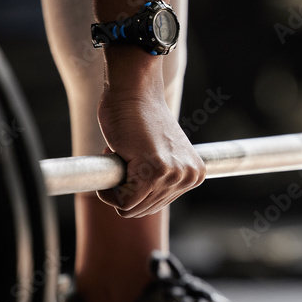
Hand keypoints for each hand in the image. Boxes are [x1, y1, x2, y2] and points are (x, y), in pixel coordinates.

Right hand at [95, 53, 204, 216]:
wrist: (134, 91)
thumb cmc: (139, 118)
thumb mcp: (162, 155)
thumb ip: (162, 178)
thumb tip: (144, 205)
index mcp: (194, 175)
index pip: (155, 205)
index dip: (135, 186)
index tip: (136, 157)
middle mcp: (189, 177)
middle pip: (144, 210)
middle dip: (125, 187)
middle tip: (127, 154)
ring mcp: (174, 175)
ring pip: (131, 208)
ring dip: (115, 185)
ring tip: (124, 153)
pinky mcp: (155, 172)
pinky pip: (124, 202)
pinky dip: (107, 190)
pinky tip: (114, 156)